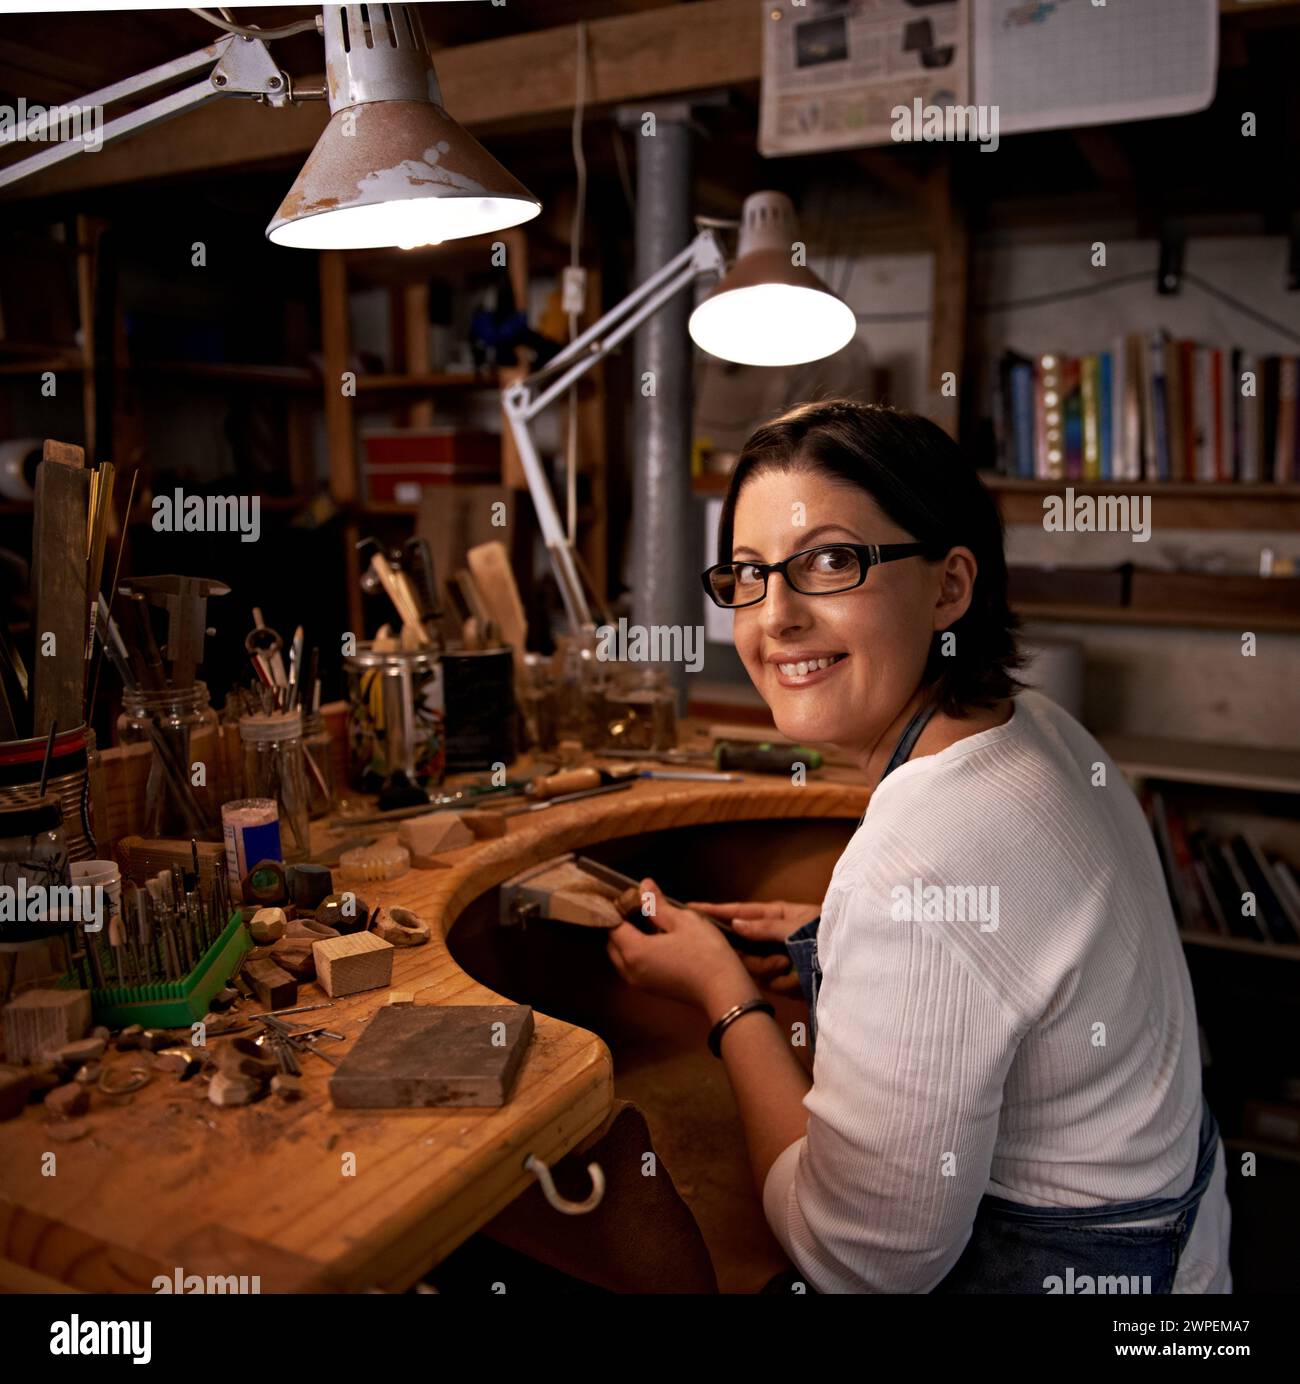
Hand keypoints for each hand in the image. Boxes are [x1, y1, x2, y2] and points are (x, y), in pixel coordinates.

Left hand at [606, 878, 757, 1015]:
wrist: (724, 990)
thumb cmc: (705, 953)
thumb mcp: (682, 920)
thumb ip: (657, 904)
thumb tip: (643, 886)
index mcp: (634, 951)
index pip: (613, 926)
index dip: (619, 909)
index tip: (632, 897)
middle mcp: (630, 970)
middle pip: (613, 943)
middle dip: (622, 925)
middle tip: (641, 908)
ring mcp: (640, 983)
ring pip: (623, 957)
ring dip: (630, 940)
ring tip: (652, 923)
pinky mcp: (652, 989)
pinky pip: (634, 967)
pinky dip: (639, 953)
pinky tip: (660, 941)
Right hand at [685, 900, 820, 994]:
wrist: (857, 961)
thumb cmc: (826, 934)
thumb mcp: (796, 926)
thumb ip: (764, 926)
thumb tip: (735, 923)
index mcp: (774, 916)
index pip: (737, 911)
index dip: (713, 911)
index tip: (688, 908)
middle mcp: (772, 937)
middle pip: (742, 947)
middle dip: (755, 958)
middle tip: (775, 960)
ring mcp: (778, 958)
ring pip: (756, 968)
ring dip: (773, 971)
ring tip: (792, 968)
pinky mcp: (786, 979)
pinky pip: (772, 983)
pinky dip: (786, 983)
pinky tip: (800, 980)